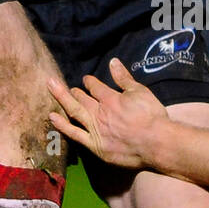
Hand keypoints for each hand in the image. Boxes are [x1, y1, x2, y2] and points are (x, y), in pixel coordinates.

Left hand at [48, 59, 167, 168]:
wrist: (156, 143)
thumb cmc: (151, 116)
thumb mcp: (140, 92)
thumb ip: (124, 78)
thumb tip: (113, 61)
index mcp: (110, 98)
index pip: (95, 87)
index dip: (89, 82)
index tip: (87, 80)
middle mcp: (99, 112)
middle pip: (81, 98)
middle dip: (73, 91)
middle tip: (68, 87)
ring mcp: (95, 129)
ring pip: (74, 112)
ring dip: (64, 100)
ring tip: (55, 91)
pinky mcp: (95, 146)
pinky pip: (74, 134)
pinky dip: (62, 125)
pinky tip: (52, 117)